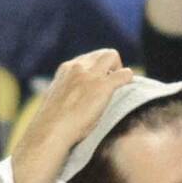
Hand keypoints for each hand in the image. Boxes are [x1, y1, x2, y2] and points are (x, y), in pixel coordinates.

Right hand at [19, 49, 133, 160]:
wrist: (53, 129)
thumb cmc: (54, 122)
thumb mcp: (59, 99)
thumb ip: (68, 91)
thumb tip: (74, 99)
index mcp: (67, 68)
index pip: (88, 58)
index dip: (98, 70)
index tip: (100, 83)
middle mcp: (78, 66)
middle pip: (101, 53)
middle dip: (111, 66)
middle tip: (113, 85)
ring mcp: (90, 75)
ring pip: (112, 56)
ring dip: (119, 69)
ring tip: (118, 88)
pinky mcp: (102, 87)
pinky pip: (124, 74)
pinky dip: (128, 80)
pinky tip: (127, 90)